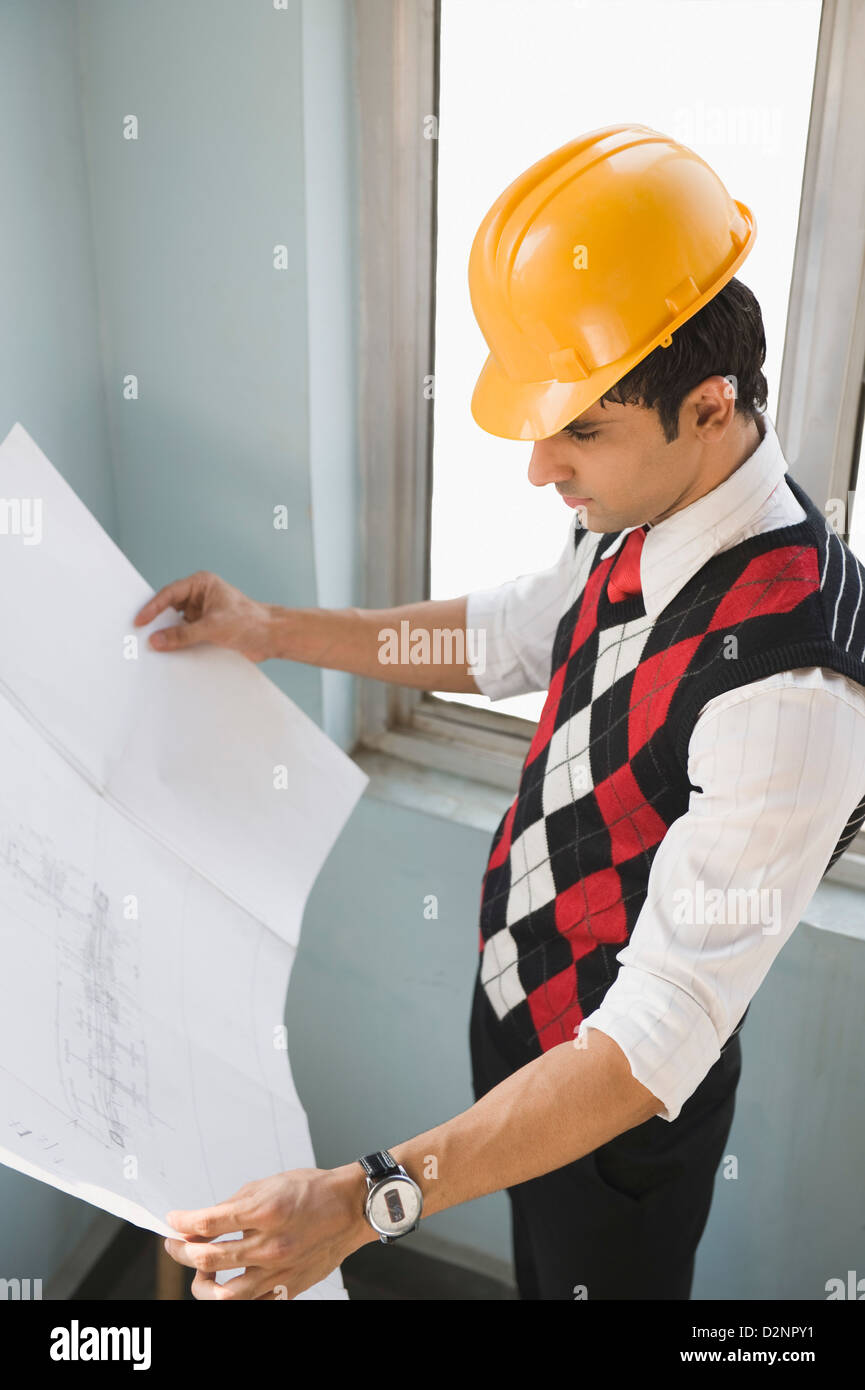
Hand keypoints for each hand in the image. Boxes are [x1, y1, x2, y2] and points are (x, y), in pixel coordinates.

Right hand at [133, 570, 275, 661]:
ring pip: (177, 623)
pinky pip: (186, 636)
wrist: (272, 637)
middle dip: (157, 621)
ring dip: (168, 634)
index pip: (169, 594)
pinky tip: (170, 653)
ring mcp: (203, 613)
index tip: (139, 621)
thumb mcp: (213, 628)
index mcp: (202, 584)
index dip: (152, 608)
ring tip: (152, 646)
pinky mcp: (207, 629)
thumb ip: (183, 635)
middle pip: (170, 608)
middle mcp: (200, 597)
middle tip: (139, 633)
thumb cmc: (250, 622)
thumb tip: (157, 640)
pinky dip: (179, 643)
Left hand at [163, 1165, 374, 1299]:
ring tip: (199, 1273)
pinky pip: (253, 1301)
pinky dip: (234, 1295)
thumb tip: (207, 1220)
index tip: (172, 1220)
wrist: (350, 1208)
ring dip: (202, 1284)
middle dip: (182, 1252)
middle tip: (175, 1244)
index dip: (182, 1222)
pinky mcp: (288, 1287)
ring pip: (225, 1294)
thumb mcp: (269, 1184)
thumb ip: (235, 1204)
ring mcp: (278, 1271)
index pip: (208, 1223)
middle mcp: (269, 1245)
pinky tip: (228, 1284)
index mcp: (264, 1211)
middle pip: (208, 1259)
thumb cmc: (313, 1190)